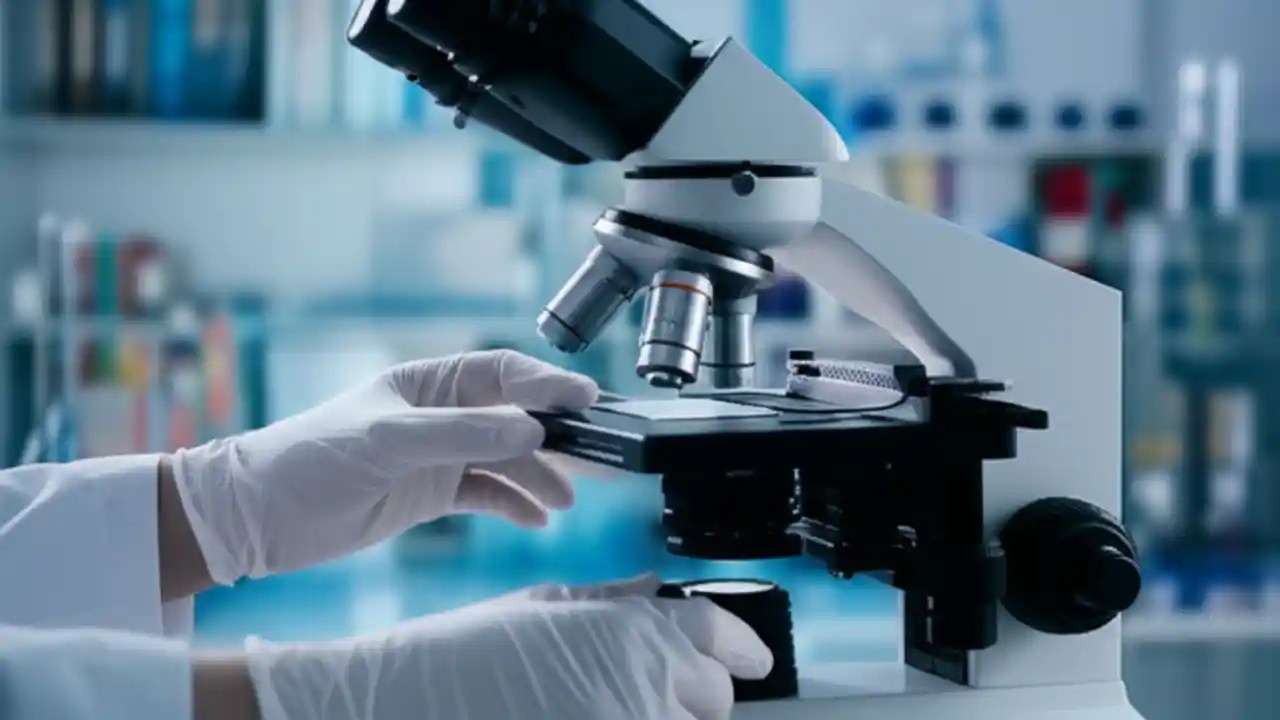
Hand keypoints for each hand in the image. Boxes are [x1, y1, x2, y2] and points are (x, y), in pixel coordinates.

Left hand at [170, 350, 597, 584]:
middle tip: (598, 455)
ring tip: (562, 502)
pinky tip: (536, 519)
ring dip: (537, 477)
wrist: (257, 516)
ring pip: (504, 460)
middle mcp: (438, 415)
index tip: (587, 399)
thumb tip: (531, 428)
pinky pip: (485, 495)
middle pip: (513, 417)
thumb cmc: (310, 458)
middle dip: (555, 436)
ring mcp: (435, 455)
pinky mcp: (429, 494)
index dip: (546, 384)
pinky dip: (512, 505)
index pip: (501, 373)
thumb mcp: (387, 439)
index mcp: (427, 382)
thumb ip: (461, 432)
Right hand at [245, 576, 772, 719]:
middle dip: (693, 689)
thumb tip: (660, 595)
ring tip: (601, 702)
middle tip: (648, 686)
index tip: (751, 657)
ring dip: (663, 719)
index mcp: (625, 626)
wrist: (392, 709)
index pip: (717, 631)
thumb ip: (611, 604)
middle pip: (714, 693)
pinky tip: (588, 712)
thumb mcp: (538, 608)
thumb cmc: (455, 657)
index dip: (740, 643)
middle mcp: (640, 682)